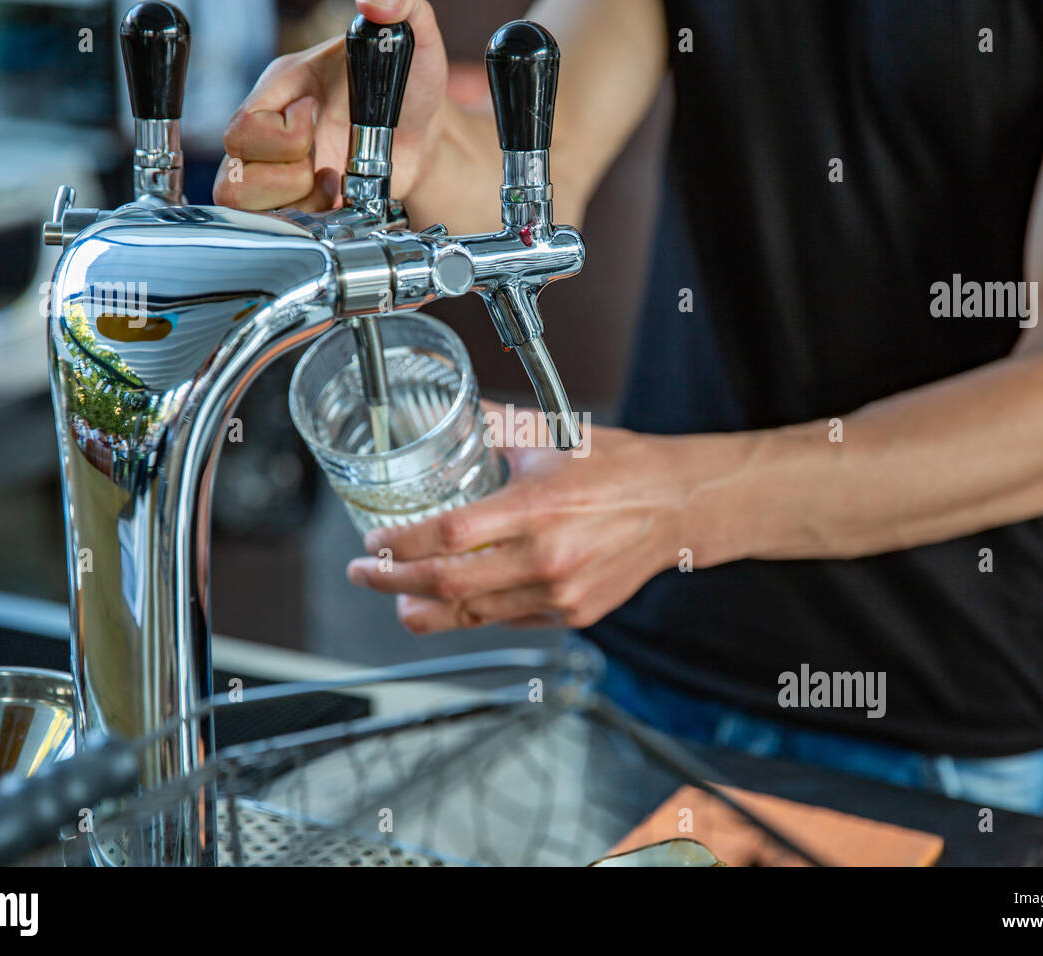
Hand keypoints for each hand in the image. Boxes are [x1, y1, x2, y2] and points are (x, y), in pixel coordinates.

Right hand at [212, 0, 447, 212]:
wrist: (426, 131)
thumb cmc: (409, 82)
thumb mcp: (412, 38)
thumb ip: (400, 6)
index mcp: (281, 89)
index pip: (242, 127)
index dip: (285, 135)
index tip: (320, 116)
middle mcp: (271, 133)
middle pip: (232, 175)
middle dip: (289, 177)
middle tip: (328, 163)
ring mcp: (283, 171)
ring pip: (245, 206)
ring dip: (296, 205)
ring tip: (333, 186)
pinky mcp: (301, 203)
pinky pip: (281, 226)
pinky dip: (311, 223)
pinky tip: (339, 202)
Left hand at [345, 413, 688, 631]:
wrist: (677, 506)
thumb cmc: (620, 469)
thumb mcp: (554, 436)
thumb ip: (496, 427)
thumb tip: (451, 417)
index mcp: (538, 508)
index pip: (451, 535)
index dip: (402, 543)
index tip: (373, 541)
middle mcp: (546, 558)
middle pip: (448, 584)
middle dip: (393, 583)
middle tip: (364, 574)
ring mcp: (560, 594)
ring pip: (473, 615)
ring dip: (425, 609)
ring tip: (399, 597)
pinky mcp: (572, 615)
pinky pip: (507, 621)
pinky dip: (473, 613)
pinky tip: (454, 601)